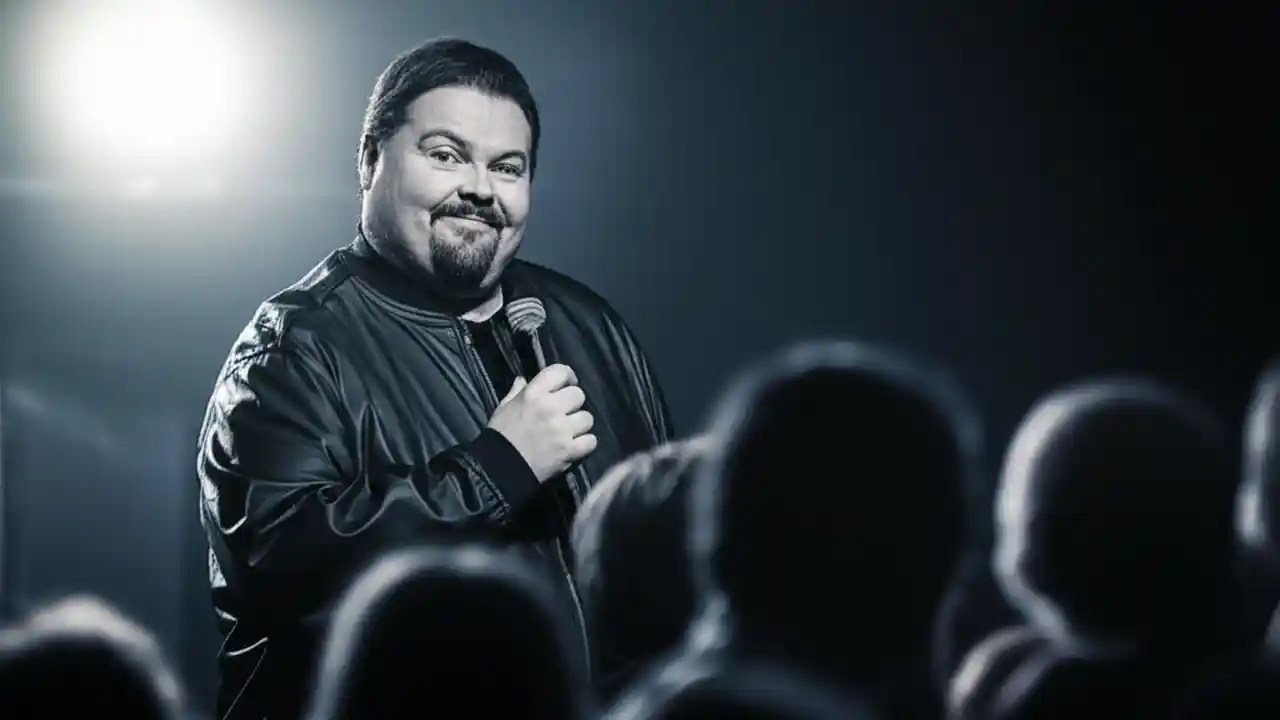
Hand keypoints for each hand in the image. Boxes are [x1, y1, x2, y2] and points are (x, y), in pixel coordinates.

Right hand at [487, 364, 596, 482]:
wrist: (500, 469)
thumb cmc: (501, 435)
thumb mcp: (504, 408)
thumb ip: (517, 392)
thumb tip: (523, 379)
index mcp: (533, 394)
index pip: (560, 371)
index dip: (567, 376)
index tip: (567, 384)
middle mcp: (550, 407)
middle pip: (578, 395)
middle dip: (573, 403)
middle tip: (565, 412)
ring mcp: (561, 429)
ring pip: (587, 418)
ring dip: (580, 424)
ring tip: (569, 431)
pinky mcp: (569, 450)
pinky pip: (591, 440)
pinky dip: (585, 444)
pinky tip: (575, 445)